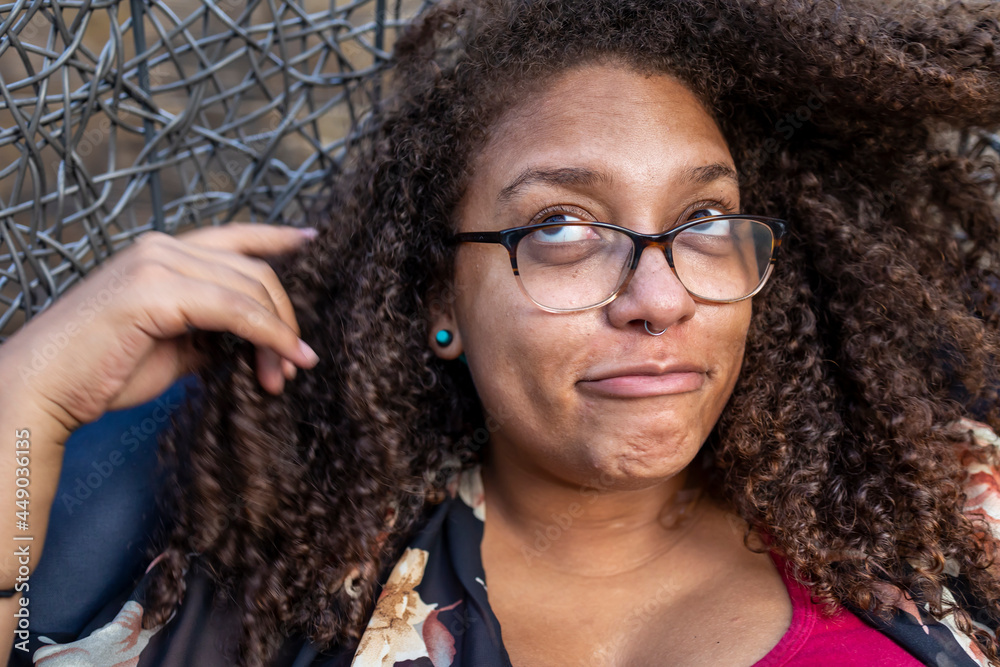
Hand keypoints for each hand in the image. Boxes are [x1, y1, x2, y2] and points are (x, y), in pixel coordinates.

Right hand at [1, 222, 319, 432]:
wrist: (44, 390)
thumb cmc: (102, 372)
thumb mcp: (173, 347)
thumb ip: (213, 332)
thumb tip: (255, 340)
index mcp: (162, 253)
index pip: (233, 237)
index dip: (275, 237)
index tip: (309, 239)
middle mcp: (161, 247)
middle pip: (254, 272)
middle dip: (284, 320)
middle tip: (295, 365)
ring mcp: (156, 263)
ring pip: (250, 290)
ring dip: (280, 335)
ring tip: (286, 374)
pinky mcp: (155, 290)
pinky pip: (234, 310)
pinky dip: (268, 335)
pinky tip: (282, 358)